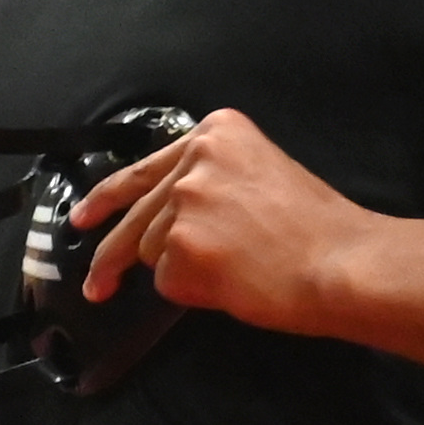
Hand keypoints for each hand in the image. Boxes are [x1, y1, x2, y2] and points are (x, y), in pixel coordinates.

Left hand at [72, 109, 361, 331]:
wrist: (341, 262)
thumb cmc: (316, 230)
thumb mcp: (264, 175)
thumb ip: (214, 181)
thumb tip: (166, 220)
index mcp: (218, 133)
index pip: (144, 167)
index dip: (106, 198)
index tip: (82, 218)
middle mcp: (194, 159)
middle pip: (137, 216)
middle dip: (112, 255)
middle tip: (96, 283)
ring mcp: (184, 202)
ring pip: (154, 252)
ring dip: (185, 272)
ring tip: (237, 272)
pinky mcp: (181, 247)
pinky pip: (169, 284)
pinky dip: (196, 292)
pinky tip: (235, 282)